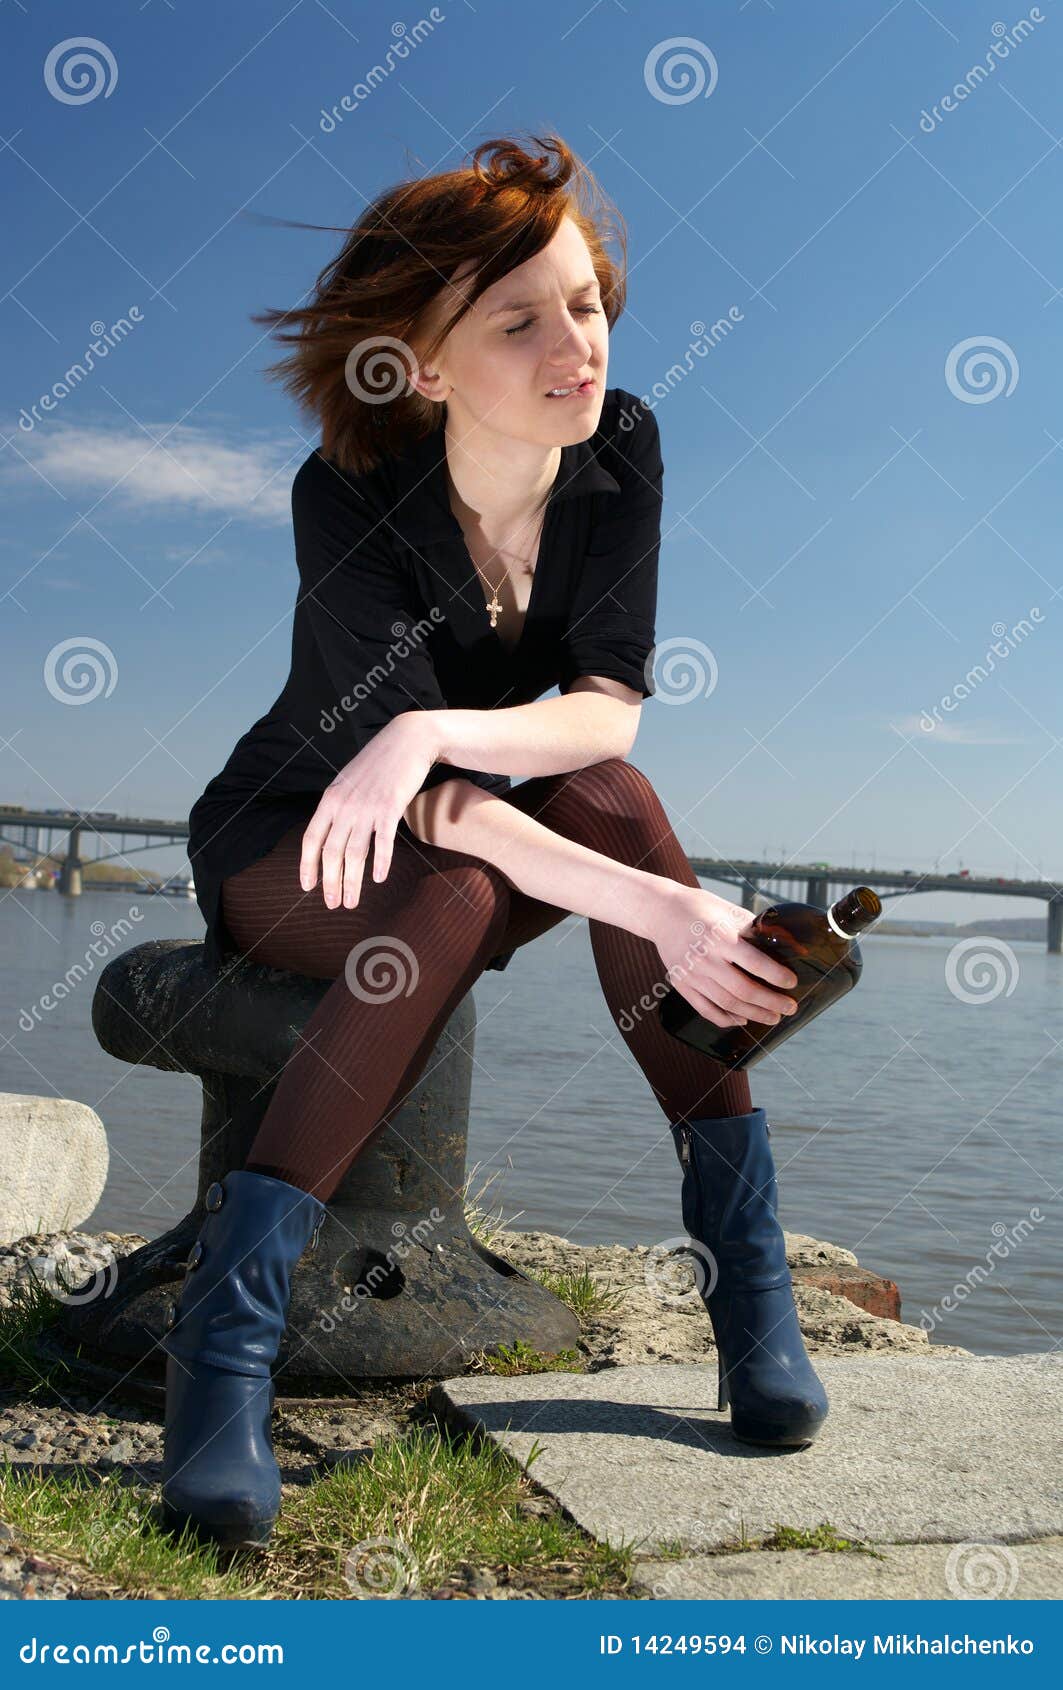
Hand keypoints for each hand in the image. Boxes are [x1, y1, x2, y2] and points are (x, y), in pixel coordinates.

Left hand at [300, 714, 438, 909]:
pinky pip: (383, 842)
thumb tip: (331, 831)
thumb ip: (338, 805)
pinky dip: (381, 863)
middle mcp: (344, 805)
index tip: (308, 887)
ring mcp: (367, 807)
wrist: (407, 740)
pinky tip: (379, 879)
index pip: (311, 839)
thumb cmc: (379, 763)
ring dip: (352, 882)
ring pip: (355, 853)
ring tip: (351, 902)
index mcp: (330, 799)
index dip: (307, 865)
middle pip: (331, 852)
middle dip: (329, 882)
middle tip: (332, 904)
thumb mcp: (348, 781)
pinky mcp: (390, 808)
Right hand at [647, 884, 799, 1028]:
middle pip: (743, 990)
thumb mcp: (729, 911)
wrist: (661, 912)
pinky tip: (742, 1020)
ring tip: (773, 1018)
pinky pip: (706, 1009)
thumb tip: (784, 944)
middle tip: (789, 1007)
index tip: (792, 983)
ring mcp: (692, 974)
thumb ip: (753, 930)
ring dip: (754, 1014)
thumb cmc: (700, 909)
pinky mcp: (682, 984)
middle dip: (771, 1002)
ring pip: (727, 1004)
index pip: (755, 963)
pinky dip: (725, 1019)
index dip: (777, 976)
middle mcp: (706, 958)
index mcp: (721, 937)